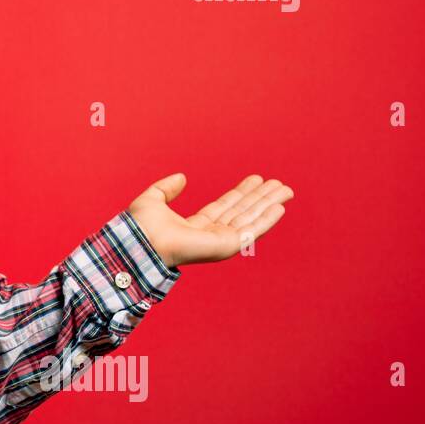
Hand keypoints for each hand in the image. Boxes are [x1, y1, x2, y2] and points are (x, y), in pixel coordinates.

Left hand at [126, 173, 293, 268]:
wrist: (139, 241)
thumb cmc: (140, 227)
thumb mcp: (153, 199)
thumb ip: (166, 188)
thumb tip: (181, 177)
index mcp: (194, 226)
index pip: (225, 207)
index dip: (241, 193)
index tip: (256, 179)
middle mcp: (210, 235)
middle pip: (242, 212)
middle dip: (261, 198)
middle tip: (278, 183)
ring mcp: (220, 242)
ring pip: (250, 218)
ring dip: (269, 204)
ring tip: (285, 189)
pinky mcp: (227, 246)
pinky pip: (252, 230)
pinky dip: (267, 219)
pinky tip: (280, 207)